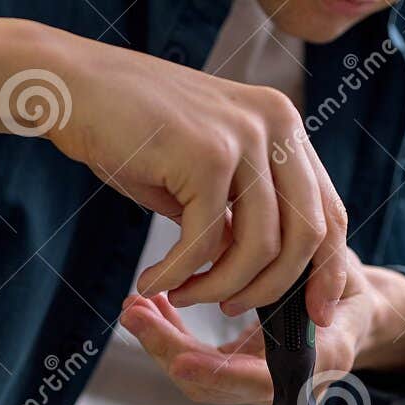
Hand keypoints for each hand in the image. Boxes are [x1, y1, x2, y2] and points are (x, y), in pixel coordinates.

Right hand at [0, 16, 348, 323]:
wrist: (76, 90)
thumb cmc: (134, 135)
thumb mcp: (204, 173)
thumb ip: (239, 213)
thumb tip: (257, 274)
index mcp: (283, 128)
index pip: (329, 211)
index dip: (326, 271)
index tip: (312, 315)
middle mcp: (275, 125)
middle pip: (306, 235)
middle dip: (270, 289)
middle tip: (229, 310)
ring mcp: (243, 137)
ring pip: (258, 247)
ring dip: (218, 287)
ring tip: (183, 295)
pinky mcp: (205, 156)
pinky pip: (206, 243)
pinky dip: (178, 275)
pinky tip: (152, 282)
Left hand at [120, 249, 379, 404]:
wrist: (351, 310)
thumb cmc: (348, 286)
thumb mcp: (339, 272)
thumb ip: (315, 275)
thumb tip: (271, 270)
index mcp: (319, 364)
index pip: (262, 381)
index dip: (220, 374)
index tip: (180, 361)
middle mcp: (284, 385)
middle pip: (214, 386)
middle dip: (168, 350)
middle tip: (135, 315)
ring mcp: (256, 382)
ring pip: (197, 376)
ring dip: (160, 340)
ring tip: (134, 306)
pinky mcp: (237, 370)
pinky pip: (196, 361)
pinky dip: (169, 333)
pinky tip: (150, 305)